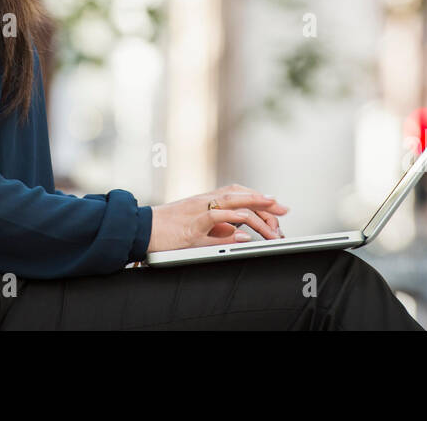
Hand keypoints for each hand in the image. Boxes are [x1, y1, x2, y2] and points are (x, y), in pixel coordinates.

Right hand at [146, 184, 289, 252]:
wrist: (142, 229)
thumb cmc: (168, 230)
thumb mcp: (199, 231)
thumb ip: (220, 230)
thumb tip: (242, 234)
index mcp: (208, 201)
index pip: (239, 194)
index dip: (259, 198)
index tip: (277, 207)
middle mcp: (206, 200)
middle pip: (242, 195)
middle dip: (265, 202)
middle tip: (284, 211)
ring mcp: (200, 209)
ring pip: (234, 203)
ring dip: (257, 212)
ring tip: (273, 221)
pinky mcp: (193, 222)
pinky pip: (217, 218)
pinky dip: (234, 222)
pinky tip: (247, 232)